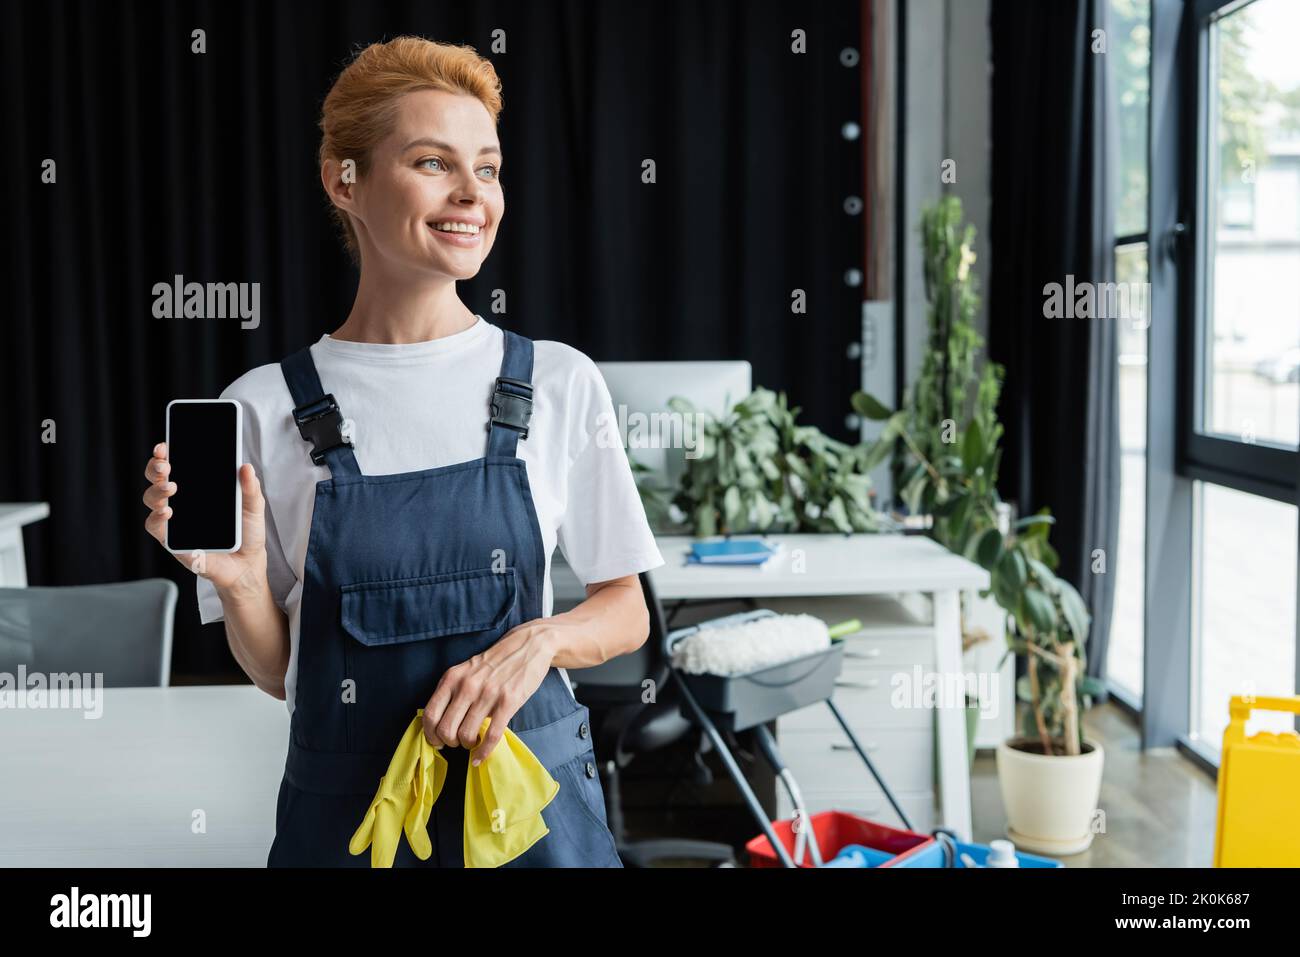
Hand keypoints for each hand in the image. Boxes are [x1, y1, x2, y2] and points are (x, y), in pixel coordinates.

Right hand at [142, 441, 268, 595]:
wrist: (246, 564)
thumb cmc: (246, 533)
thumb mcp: (253, 507)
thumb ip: (250, 488)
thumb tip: (245, 467)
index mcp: (199, 488)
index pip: (177, 465)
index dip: (166, 454)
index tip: (165, 446)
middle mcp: (182, 501)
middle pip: (158, 478)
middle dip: (156, 468)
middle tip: (165, 465)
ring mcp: (174, 520)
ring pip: (152, 499)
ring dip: (156, 490)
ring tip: (171, 487)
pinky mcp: (172, 539)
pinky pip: (155, 526)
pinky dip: (157, 517)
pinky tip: (168, 511)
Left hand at [421, 620, 557, 764]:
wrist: (527, 646)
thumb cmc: (495, 663)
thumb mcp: (466, 671)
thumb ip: (451, 691)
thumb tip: (438, 722)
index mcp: (452, 678)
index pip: (430, 714)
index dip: (431, 734)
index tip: (437, 741)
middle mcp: (467, 686)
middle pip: (446, 729)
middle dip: (449, 743)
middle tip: (456, 742)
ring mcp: (488, 694)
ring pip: (466, 735)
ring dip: (467, 745)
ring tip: (472, 741)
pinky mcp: (508, 702)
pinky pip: (491, 736)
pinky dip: (483, 752)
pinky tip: (481, 756)